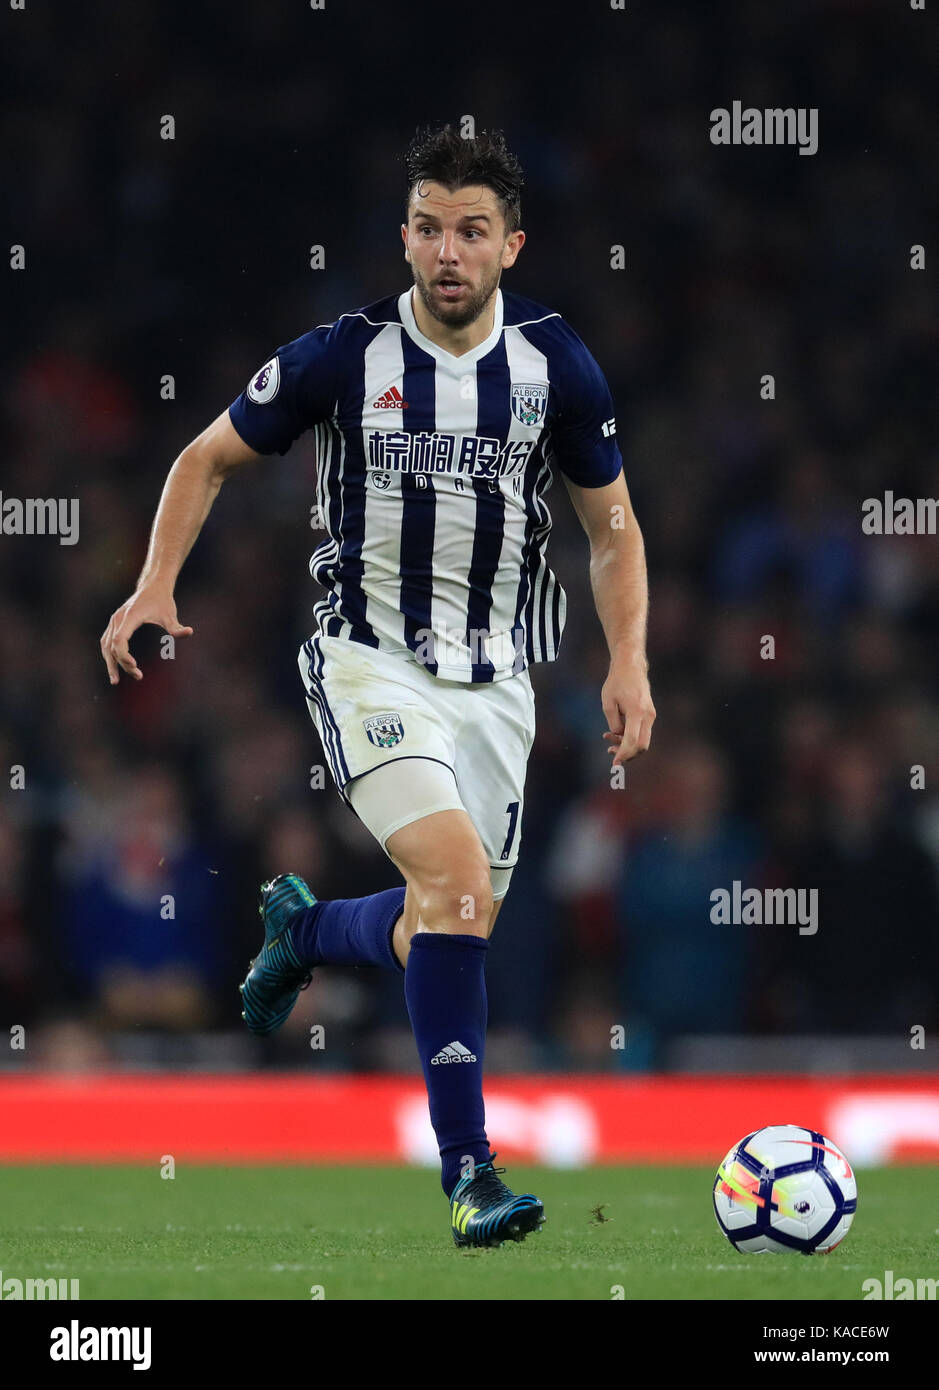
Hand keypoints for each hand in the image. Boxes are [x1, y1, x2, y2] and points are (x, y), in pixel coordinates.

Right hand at [100, 586, 192, 683]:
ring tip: (116, 681)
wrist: (153, 586)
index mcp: (129, 617)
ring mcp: (114, 621)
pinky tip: (115, 668)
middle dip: (122, 664)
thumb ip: (176, 627)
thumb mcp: (170, 614)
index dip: (124, 655)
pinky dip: (109, 655)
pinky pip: (107, 642)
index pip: (120, 640)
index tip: (135, 666)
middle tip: (139, 676)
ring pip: (106, 646)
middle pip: (112, 646)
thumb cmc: (162, 601)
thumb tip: (190, 632)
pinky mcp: (115, 624)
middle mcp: (118, 619)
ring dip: (111, 663)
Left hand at [601, 651, 655, 766]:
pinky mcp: (650, 715)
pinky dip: (631, 737)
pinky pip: (642, 732)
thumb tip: (619, 736)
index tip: (615, 763)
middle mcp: (647, 715)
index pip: (632, 740)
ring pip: (643, 740)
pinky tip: (616, 734)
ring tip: (608, 739)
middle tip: (612, 755)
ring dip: (627, 745)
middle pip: (642, 745)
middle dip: (628, 754)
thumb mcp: (608, 703)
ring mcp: (651, 715)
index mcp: (636, 711)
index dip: (624, 754)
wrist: (631, 668)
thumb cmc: (617, 683)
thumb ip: (614, 723)